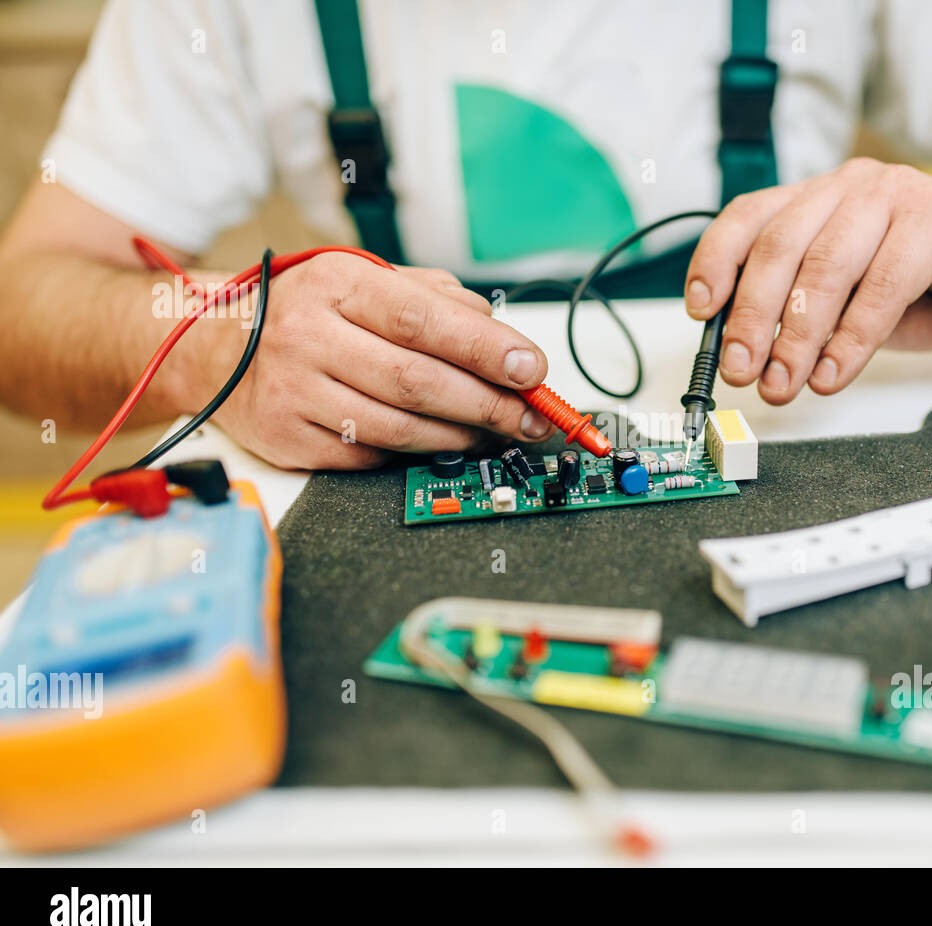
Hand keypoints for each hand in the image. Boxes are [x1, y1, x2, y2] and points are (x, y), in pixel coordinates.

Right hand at [186, 253, 554, 468]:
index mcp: (338, 285)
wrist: (219, 348)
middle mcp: (309, 336)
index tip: (533, 370)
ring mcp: (294, 391)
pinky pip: (369, 456)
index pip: (424, 319)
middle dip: (489, 404)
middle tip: (531, 417)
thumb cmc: (311, 312)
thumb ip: (437, 300)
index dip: (487, 349)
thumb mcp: (367, 282)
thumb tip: (503, 340)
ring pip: (399, 427)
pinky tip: (436, 443)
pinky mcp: (287, 437)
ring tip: (493, 431)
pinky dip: (412, 452)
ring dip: (460, 435)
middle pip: (418, 381)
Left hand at [684, 158, 931, 403]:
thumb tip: (746, 354)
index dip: (716, 263)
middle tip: (743, 371)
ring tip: (786, 382)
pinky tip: (837, 372)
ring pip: (827, 265)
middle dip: (753, 318)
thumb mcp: (848, 310)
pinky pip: (885, 281)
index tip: (701, 313)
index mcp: (820, 200)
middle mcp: (852, 187)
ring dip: (798, 335)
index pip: (749, 219)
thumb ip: (801, 319)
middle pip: (780, 247)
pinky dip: (854, 335)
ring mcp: (899, 195)